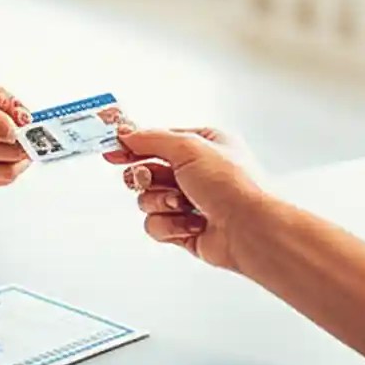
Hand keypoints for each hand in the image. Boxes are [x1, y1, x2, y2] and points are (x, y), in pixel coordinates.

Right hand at [0, 73, 32, 189]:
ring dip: (19, 161)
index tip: (34, 123)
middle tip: (32, 135)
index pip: (4, 130)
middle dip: (28, 145)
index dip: (26, 128)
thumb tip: (26, 116)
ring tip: (16, 144)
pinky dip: (2, 168)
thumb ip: (1, 97)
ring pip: (5, 174)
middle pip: (9, 155)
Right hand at [105, 127, 266, 270]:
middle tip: (151, 179)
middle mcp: (196, 172)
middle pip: (146, 171)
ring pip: (147, 200)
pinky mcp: (184, 228)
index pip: (157, 141)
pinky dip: (170, 225)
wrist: (251, 230)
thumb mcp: (190, 147)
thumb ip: (153, 139)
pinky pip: (155, 225)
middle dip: (145, 177)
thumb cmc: (234, 185)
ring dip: (161, 202)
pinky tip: (191, 224)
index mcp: (203, 145)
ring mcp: (189, 201)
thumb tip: (128, 134)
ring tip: (183, 204)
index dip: (133, 146)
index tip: (113, 150)